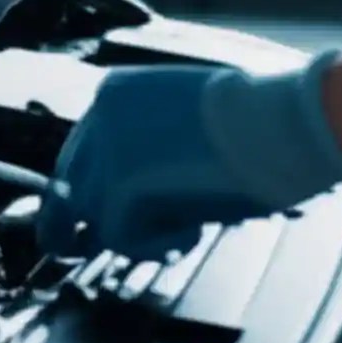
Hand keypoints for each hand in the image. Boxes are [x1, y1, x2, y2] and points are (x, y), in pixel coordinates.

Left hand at [36, 54, 341, 260]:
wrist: (278, 122)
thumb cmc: (257, 120)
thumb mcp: (186, 119)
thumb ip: (149, 146)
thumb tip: (140, 194)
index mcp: (115, 94)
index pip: (78, 150)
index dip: (84, 188)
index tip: (85, 214)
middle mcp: (100, 117)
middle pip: (63, 184)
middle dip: (65, 223)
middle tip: (70, 248)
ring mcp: (107, 151)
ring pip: (90, 216)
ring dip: (130, 236)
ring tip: (178, 235)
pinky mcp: (121, 186)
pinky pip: (117, 237)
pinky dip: (151, 246)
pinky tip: (188, 234)